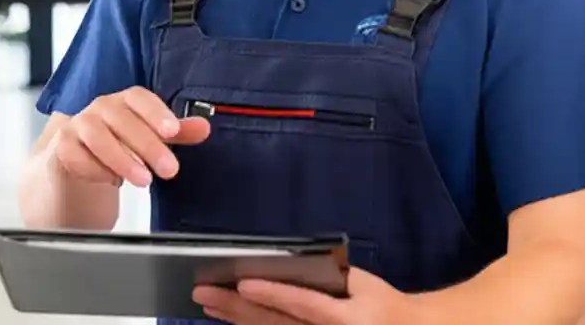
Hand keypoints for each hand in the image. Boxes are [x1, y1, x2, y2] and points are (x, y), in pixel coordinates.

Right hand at [50, 86, 210, 187]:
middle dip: (148, 144)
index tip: (173, 131)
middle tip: (169, 169)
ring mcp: (77, 126)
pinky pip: (75, 155)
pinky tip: (111, 180)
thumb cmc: (117, 143)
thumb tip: (204, 127)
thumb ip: (176, 132)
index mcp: (123, 102)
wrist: (75, 160)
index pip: (139, 98)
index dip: (156, 113)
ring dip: (122, 159)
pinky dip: (94, 169)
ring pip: (97, 135)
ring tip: (144, 180)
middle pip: (121, 119)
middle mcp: (99, 109)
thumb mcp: (150, 137)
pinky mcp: (62, 148)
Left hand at [192, 268, 422, 324]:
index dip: (272, 294)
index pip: (303, 305)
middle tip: (203, 292)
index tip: (242, 284)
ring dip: (235, 322)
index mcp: (347, 319)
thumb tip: (285, 266)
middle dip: (236, 309)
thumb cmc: (381, 304)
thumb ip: (329, 277)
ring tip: (208, 305)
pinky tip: (230, 321)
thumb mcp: (364, 284)